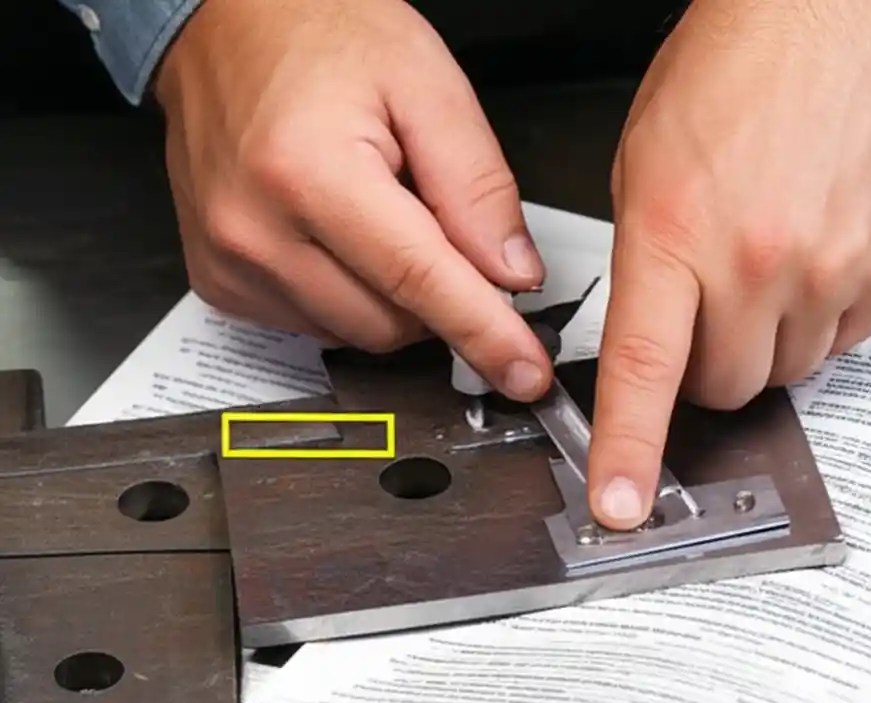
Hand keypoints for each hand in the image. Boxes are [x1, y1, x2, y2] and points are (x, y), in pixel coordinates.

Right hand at [154, 0, 551, 400]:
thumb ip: (478, 186)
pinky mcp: (220, 282)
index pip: (421, 281)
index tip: (525, 374)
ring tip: (377, 209)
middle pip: (394, 322)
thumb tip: (511, 274)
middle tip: (433, 215)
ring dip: (392, 294)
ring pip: (357, 334)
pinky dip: (349, 295)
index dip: (485, 334)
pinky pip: (314, 326)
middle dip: (439, 292)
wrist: (225, 21)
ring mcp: (230, 262)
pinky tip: (340, 233)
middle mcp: (255, 229)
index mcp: (309, 172)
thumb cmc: (317, 32)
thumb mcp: (428, 84)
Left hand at [588, 0, 870, 527]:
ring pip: (789, 372)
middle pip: (727, 388)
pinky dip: (823, 317)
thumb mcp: (642, 168)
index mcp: (675, 231)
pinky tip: (813, 254)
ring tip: (768, 262)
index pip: (645, 367)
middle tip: (712, 305)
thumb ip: (645, 268)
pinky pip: (846, 341)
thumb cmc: (727, 78)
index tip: (622, 504)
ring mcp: (830, 266)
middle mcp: (757, 258)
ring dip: (771, 340)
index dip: (628, 449)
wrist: (824, 21)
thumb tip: (649, 353)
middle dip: (711, 366)